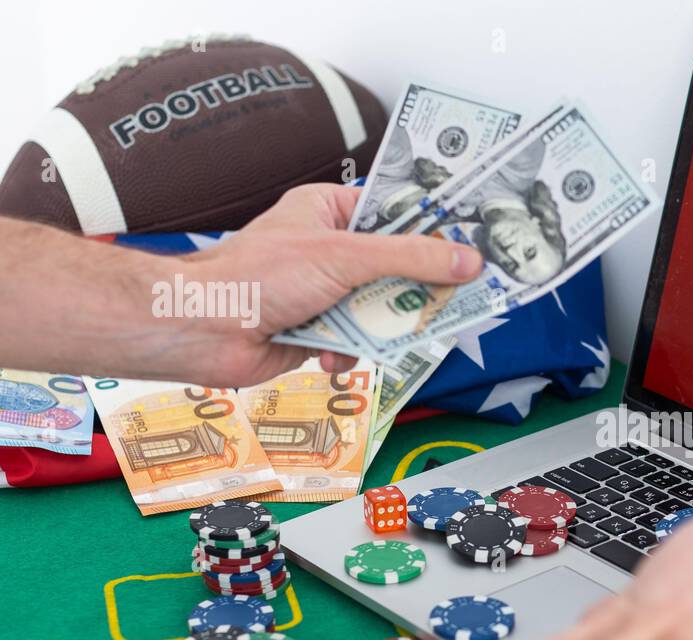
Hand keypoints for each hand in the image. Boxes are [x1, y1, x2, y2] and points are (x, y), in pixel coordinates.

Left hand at [179, 183, 481, 385]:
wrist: (203, 330)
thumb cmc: (254, 277)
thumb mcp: (344, 257)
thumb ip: (410, 258)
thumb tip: (465, 260)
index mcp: (328, 211)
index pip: (395, 213)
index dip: (432, 231)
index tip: (468, 246)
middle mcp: (326, 249)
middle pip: (395, 267)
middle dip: (409, 290)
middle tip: (443, 300)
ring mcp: (322, 291)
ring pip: (379, 309)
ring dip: (374, 327)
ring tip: (360, 331)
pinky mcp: (316, 330)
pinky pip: (357, 341)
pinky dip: (349, 351)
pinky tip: (328, 353)